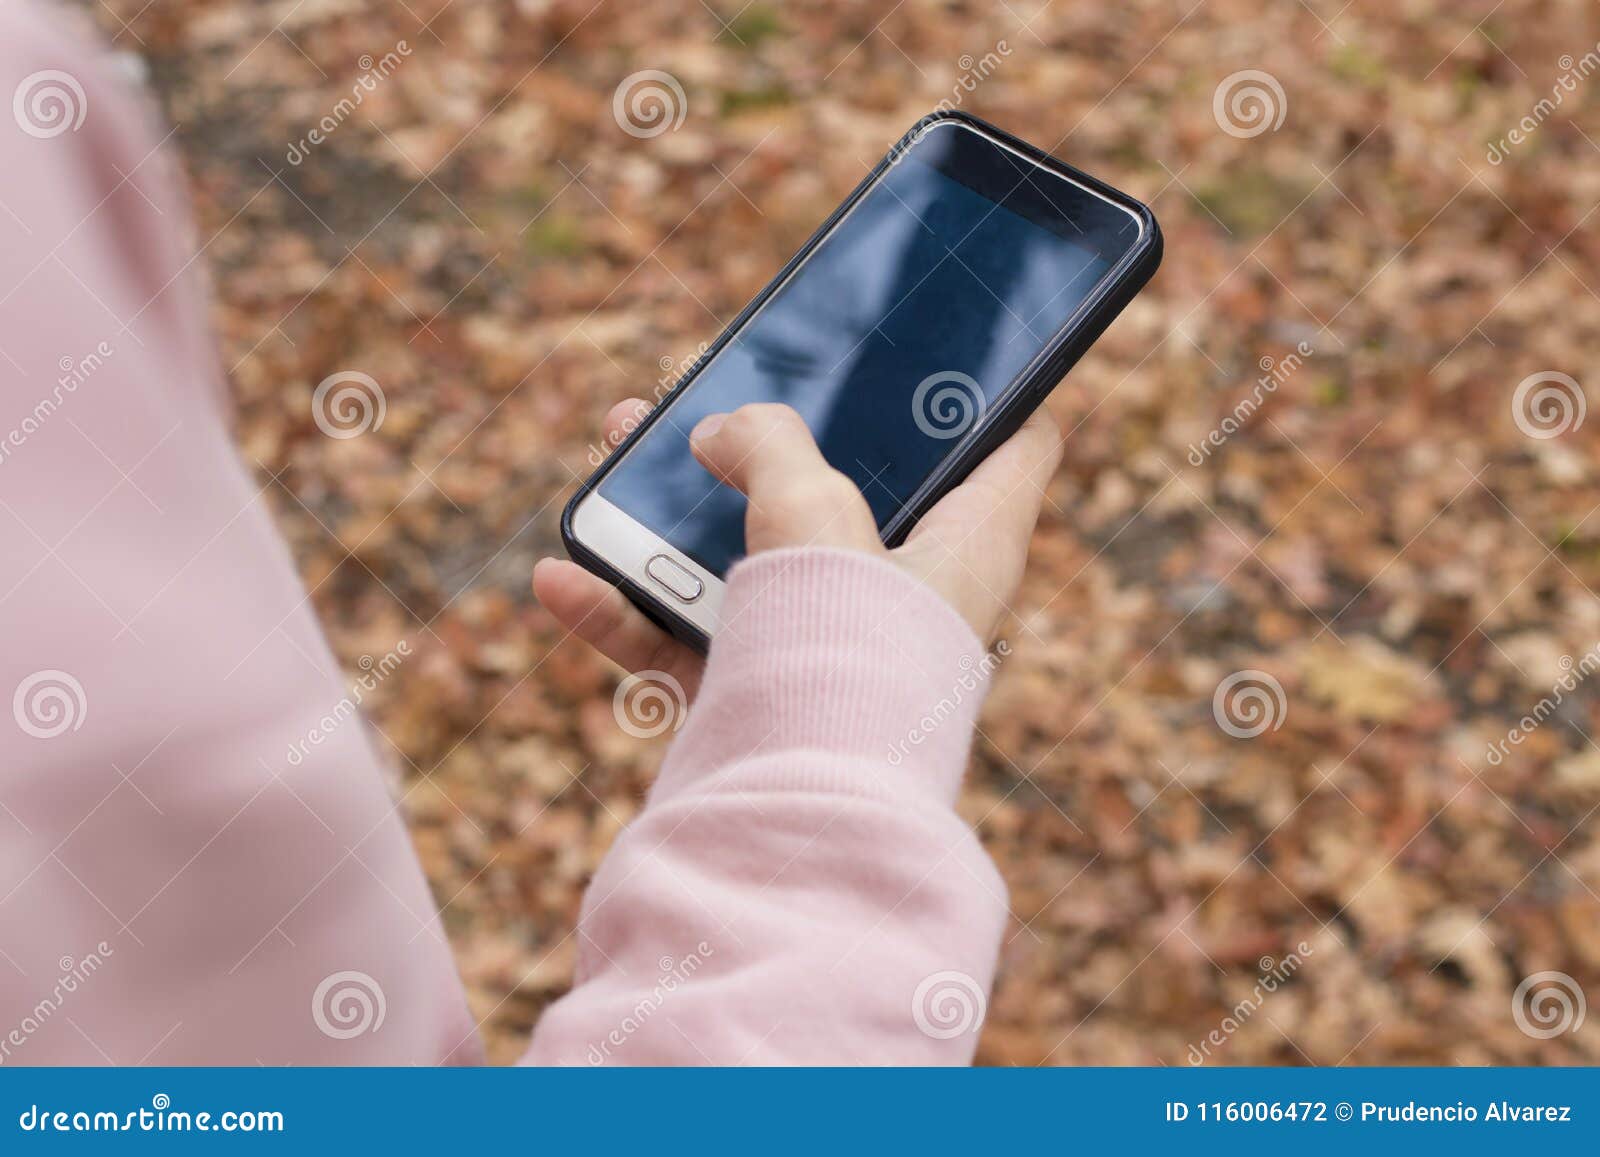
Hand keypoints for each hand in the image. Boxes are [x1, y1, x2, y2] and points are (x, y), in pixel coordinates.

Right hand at [534, 399, 1064, 696]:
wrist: (806, 826)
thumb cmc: (845, 655)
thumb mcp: (815, 513)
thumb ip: (769, 447)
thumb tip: (719, 433)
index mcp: (968, 545)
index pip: (1014, 447)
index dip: (987, 389)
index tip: (936, 351)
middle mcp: (907, 596)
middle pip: (851, 490)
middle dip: (772, 436)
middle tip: (721, 393)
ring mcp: (829, 647)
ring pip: (753, 556)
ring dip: (675, 509)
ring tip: (617, 448)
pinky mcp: (763, 698)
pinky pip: (691, 642)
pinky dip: (628, 612)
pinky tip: (560, 580)